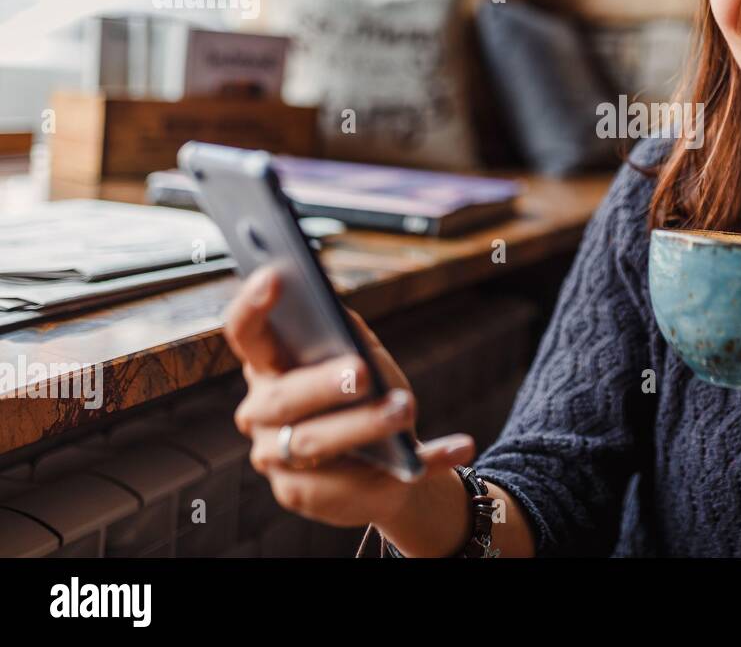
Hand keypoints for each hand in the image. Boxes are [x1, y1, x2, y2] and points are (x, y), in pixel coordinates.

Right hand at [223, 265, 476, 529]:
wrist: (386, 461)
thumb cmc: (366, 394)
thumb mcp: (364, 356)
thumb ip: (348, 332)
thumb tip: (336, 309)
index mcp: (267, 368)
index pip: (246, 333)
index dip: (253, 306)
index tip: (276, 276)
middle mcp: (260, 416)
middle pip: (284, 398)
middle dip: (323, 384)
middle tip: (360, 372)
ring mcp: (280, 461)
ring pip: (316, 442)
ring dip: (366, 424)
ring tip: (406, 407)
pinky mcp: (312, 497)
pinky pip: (368, 480)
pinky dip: (423, 460)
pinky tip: (460, 446)